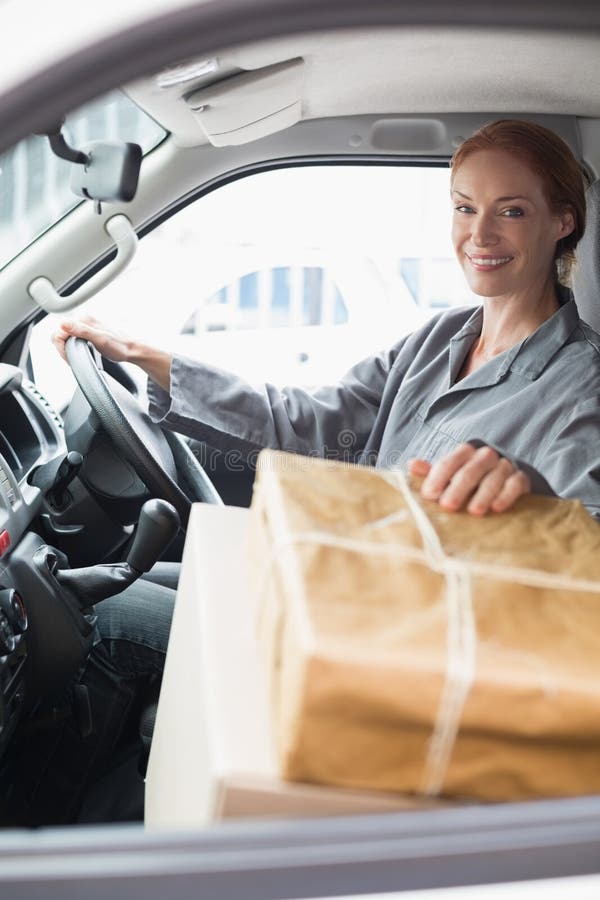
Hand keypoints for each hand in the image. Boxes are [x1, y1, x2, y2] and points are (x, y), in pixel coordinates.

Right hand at [51, 315, 171, 390]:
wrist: (133, 349)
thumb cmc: (120, 346)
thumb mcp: (100, 340)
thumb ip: (82, 331)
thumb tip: (63, 324)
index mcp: (84, 319)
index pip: (58, 332)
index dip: (61, 349)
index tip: (70, 358)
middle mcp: (84, 319)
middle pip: (61, 334)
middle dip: (64, 349)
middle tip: (74, 359)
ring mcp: (86, 325)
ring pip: (66, 337)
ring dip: (68, 349)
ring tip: (78, 357)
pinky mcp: (89, 331)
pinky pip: (73, 338)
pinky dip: (74, 347)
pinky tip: (82, 353)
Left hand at [409, 443, 530, 515]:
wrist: (509, 481)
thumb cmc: (473, 480)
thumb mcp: (452, 475)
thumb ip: (434, 472)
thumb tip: (412, 465)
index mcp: (466, 452)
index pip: (450, 461)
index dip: (438, 477)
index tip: (429, 495)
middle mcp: (486, 455)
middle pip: (471, 469)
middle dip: (458, 487)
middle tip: (447, 506)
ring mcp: (506, 465)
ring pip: (494, 476)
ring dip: (483, 494)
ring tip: (474, 511)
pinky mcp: (522, 478)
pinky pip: (515, 483)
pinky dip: (506, 495)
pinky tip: (497, 508)